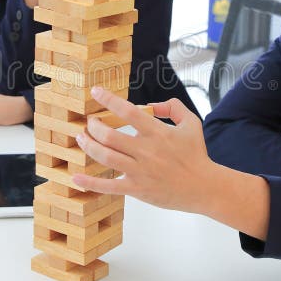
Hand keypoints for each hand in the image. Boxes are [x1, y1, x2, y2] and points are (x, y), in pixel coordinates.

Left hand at [72, 87, 218, 212]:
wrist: (205, 187)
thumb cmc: (197, 155)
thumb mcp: (191, 123)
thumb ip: (172, 107)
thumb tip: (150, 104)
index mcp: (158, 132)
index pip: (128, 111)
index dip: (109, 99)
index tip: (96, 91)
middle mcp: (146, 151)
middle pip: (110, 135)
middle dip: (93, 126)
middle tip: (88, 122)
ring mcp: (140, 171)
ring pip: (106, 157)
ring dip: (89, 146)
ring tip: (81, 138)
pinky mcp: (137, 189)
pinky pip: (109, 186)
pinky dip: (90, 183)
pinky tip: (76, 178)